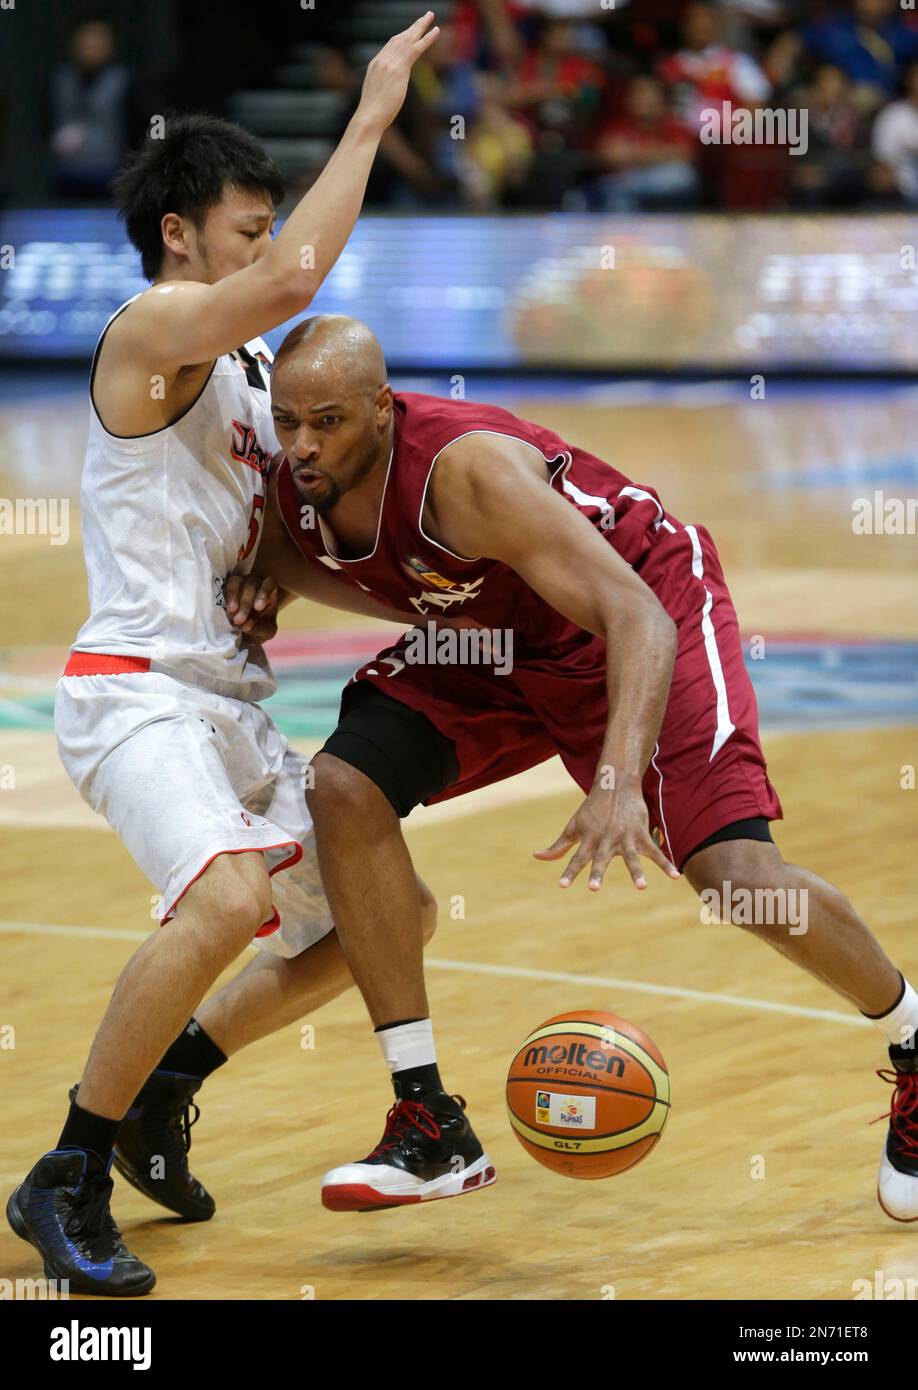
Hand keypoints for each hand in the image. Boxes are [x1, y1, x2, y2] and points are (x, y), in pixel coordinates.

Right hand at [225, 573, 279, 643]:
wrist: (246, 628)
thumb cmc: (261, 625)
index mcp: (269, 589)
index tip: (258, 608)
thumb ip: (259, 627)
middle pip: (251, 587)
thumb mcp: (266, 630)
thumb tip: (245, 625)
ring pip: (236, 584)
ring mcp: (239, 581)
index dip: (263, 594)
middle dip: (245, 604)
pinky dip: (224, 598)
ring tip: (230, 612)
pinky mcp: (226, 585)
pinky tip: (224, 609)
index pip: (269, 584)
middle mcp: (254, 582)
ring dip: (233, 598)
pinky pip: (224, 587)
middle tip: (239, 620)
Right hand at [357, 11, 439, 132]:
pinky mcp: (399, 68)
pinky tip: (436, 31)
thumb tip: (388, 93)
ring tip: (430, 16)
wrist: (369, 117)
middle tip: (425, 17)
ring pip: (408, 38)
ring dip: (420, 26)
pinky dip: (426, 39)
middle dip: (412, 27)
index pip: (390, 46)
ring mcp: (390, 62)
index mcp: (375, 65)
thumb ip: (383, 88)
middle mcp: (382, 60)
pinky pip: (416, 49)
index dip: (402, 37)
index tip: (410, 32)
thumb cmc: (372, 114)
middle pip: (399, 37)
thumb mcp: (376, 96)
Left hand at [534, 777, 679, 891]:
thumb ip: (558, 846)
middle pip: (601, 859)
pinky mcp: (641, 835)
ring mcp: (625, 838)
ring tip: (642, 887)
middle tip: (594, 888)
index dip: (569, 872)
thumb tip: (536, 856)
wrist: (616, 786)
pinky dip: (666, 864)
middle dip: (598, 873)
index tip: (563, 885)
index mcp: (589, 839)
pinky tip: (675, 876)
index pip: (576, 858)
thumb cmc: (592, 810)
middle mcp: (606, 840)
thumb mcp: (573, 826)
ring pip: (631, 858)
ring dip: (636, 872)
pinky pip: (655, 852)